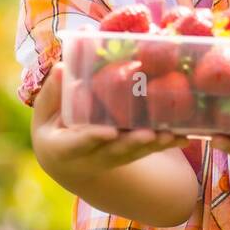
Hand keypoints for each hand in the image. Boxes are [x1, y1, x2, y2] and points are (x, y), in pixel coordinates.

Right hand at [30, 60, 194, 181]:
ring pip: (134, 154)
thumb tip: (62, 66)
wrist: (67, 163)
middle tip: (150, 135)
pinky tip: (184, 137)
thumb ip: (53, 92)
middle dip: (133, 144)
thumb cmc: (53, 128)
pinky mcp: (128, 157)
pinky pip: (147, 152)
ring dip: (154, 146)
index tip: (109, 132)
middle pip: (114, 153)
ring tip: (172, 135)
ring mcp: (111, 160)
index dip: (93, 138)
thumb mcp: (45, 112)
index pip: (78, 143)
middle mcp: (90, 160)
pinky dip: (164, 145)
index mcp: (63, 149)